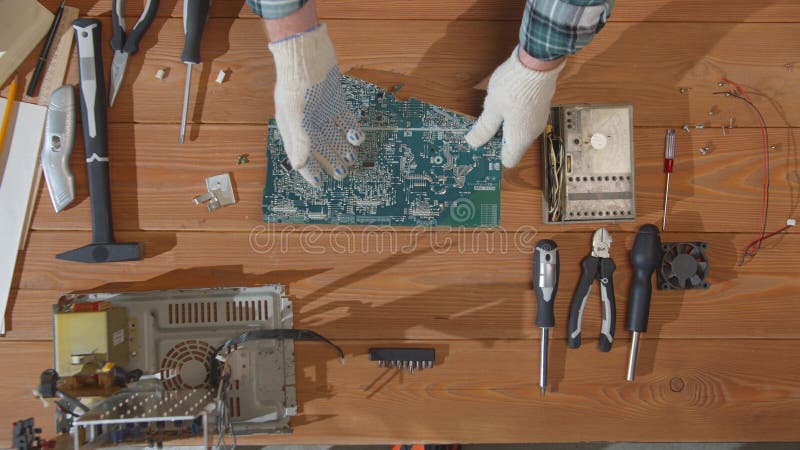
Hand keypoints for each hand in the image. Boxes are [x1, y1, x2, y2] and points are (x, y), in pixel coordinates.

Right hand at [269, 24, 363, 185]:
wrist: (308, 53)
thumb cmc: (297, 84)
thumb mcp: (296, 116)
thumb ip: (300, 141)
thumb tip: (299, 165)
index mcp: (292, 127)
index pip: (300, 154)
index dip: (310, 170)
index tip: (320, 184)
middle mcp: (306, 121)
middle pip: (319, 146)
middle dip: (330, 161)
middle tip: (342, 174)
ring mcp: (322, 110)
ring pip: (333, 135)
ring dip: (341, 148)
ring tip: (351, 160)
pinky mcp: (335, 100)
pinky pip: (344, 120)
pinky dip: (351, 130)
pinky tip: (357, 140)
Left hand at [465, 46, 564, 167]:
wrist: (538, 62)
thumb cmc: (515, 85)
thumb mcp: (492, 108)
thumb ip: (484, 127)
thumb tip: (474, 141)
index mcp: (520, 138)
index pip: (508, 160)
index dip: (494, 154)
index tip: (482, 145)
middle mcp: (532, 132)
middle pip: (513, 145)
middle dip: (497, 138)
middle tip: (482, 127)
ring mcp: (538, 119)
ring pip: (519, 130)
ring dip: (505, 125)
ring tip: (492, 111)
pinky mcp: (540, 106)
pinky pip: (525, 118)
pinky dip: (514, 115)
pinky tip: (504, 101)